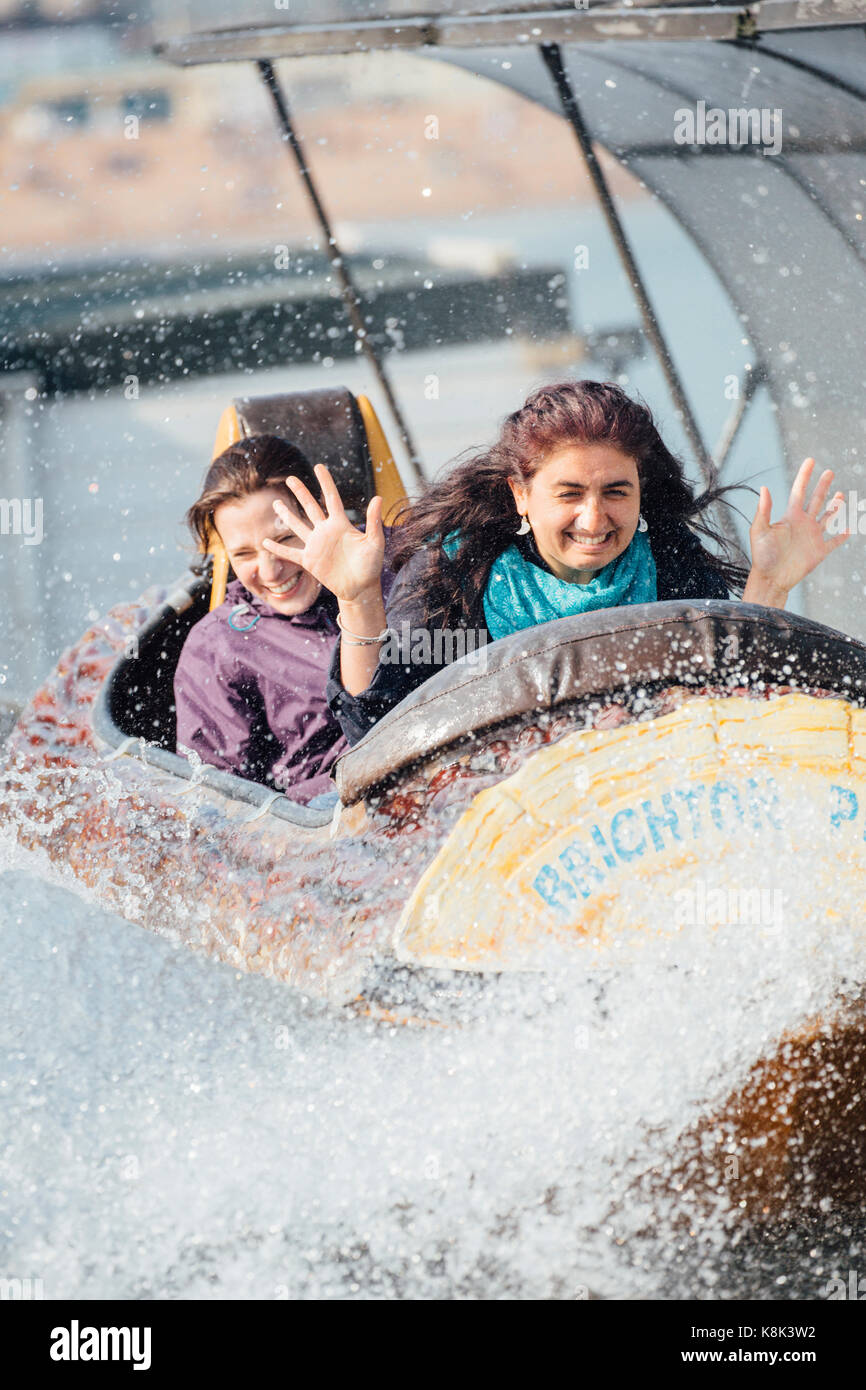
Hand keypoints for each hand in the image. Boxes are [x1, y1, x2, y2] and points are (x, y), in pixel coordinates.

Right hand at [262, 464, 384, 604]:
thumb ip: (373, 521)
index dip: (325, 482)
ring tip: (276, 503)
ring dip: (287, 515)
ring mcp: (316, 546)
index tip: (318, 466)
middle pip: (310, 507)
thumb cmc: (371, 565)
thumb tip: (378, 498)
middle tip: (290, 478)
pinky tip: (265, 543)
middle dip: (300, 492)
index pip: (331, 498)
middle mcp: (326, 531)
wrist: (361, 587)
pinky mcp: (310, 561)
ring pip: (297, 526)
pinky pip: (290, 553)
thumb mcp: (375, 542)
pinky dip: (278, 549)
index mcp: (341, 524)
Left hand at [744, 458, 849, 605]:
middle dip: (823, 486)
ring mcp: (812, 537)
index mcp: (790, 517)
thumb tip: (764, 488)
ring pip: (828, 517)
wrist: (771, 579)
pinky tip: (849, 527)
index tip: (811, 460)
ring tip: (841, 494)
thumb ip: (764, 510)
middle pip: (816, 500)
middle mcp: (803, 524)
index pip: (800, 491)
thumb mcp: (759, 530)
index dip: (805, 475)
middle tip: (830, 472)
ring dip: (835, 507)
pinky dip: (842, 535)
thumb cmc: (762, 556)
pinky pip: (834, 541)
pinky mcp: (819, 551)